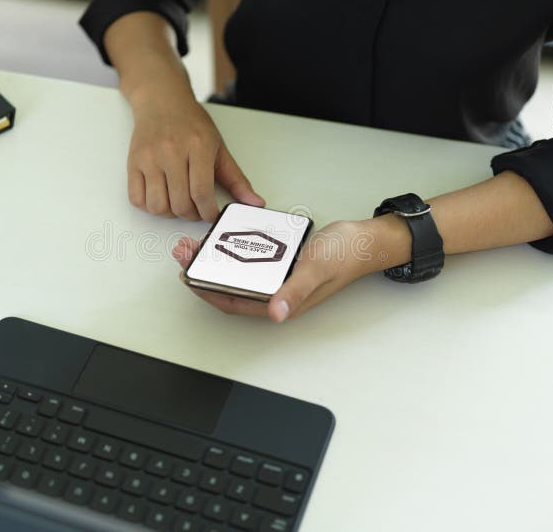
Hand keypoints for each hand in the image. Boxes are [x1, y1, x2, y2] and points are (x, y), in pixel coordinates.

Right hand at [128, 94, 263, 221]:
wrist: (161, 101)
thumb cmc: (191, 123)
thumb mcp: (219, 147)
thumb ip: (237, 179)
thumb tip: (255, 202)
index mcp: (197, 146)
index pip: (202, 192)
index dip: (209, 212)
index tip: (212, 214)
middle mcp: (171, 152)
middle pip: (180, 203)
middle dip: (192, 215)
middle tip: (197, 209)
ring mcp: (149, 158)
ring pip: (158, 206)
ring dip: (170, 213)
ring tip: (178, 203)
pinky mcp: (133, 163)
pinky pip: (137, 199)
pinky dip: (149, 206)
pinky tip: (161, 197)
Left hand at [172, 219, 391, 321]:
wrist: (367, 239)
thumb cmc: (346, 255)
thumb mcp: (317, 268)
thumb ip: (295, 290)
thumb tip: (275, 313)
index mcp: (283, 301)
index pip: (235, 302)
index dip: (207, 292)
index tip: (187, 276)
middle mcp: (278, 293)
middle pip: (231, 288)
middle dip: (205, 273)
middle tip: (184, 253)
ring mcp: (280, 278)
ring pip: (239, 275)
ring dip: (216, 261)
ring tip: (196, 245)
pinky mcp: (283, 263)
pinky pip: (251, 262)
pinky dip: (234, 252)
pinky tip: (225, 240)